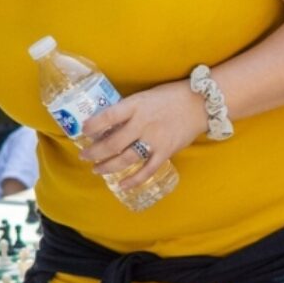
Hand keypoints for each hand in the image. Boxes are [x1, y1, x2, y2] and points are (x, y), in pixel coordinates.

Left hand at [76, 80, 203, 180]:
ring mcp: (155, 140)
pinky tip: (121, 185)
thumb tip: (107, 125)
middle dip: (95, 152)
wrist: (200, 103)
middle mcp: (143, 123)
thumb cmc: (170, 97)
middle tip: (84, 156)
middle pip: (113, 142)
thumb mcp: (145, 96)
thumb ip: (128, 110)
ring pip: (126, 158)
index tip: (83, 131)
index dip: (93, 125)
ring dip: (108, 166)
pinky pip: (147, 170)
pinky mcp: (166, 152)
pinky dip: (133, 180)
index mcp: (136, 105)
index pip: (108, 116)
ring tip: (97, 169)